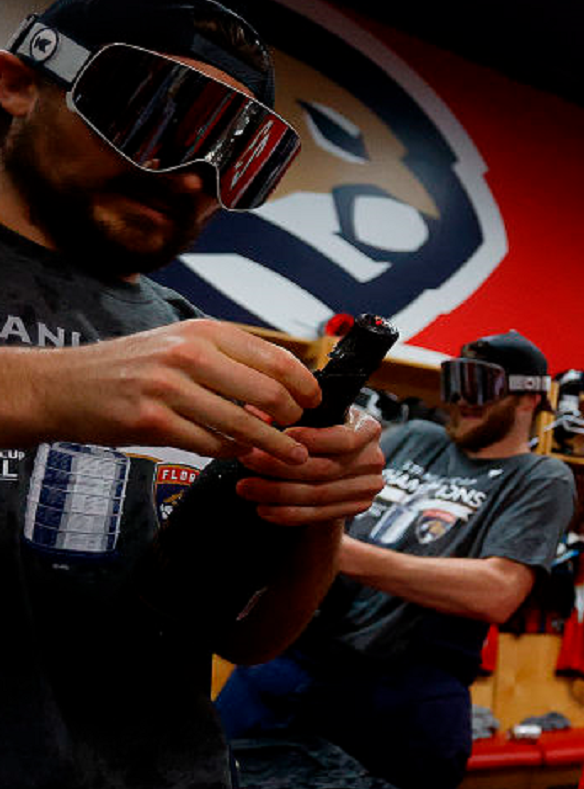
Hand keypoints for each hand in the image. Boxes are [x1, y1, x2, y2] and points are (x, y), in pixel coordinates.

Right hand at [26, 319, 320, 463]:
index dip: (305, 385)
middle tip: (301, 432)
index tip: (316, 402)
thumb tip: (283, 384)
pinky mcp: (152, 422)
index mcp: (204, 332)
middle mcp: (189, 354)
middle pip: (268, 392)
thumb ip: (228, 360)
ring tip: (290, 456)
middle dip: (293, 418)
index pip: (276, 358)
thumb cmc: (131, 367)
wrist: (63, 385)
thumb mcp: (180, 343)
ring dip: (272, 445)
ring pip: (244, 424)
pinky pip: (211, 444)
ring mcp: (170, 388)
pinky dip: (232, 452)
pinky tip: (240, 454)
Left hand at [234, 407, 384, 525]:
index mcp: (367, 429)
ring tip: (246, 487)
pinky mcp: (357, 507)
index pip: (343, 439)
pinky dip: (288, 514)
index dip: (310, 440)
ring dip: (277, 493)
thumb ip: (289, 413)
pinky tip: (264, 509)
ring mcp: (368, 486)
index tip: (278, 437)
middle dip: (280, 466)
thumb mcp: (312, 415)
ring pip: (318, 494)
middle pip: (325, 469)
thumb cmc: (320, 431)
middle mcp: (373, 459)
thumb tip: (255, 413)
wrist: (335, 460)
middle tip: (247, 461)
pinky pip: (319, 514)